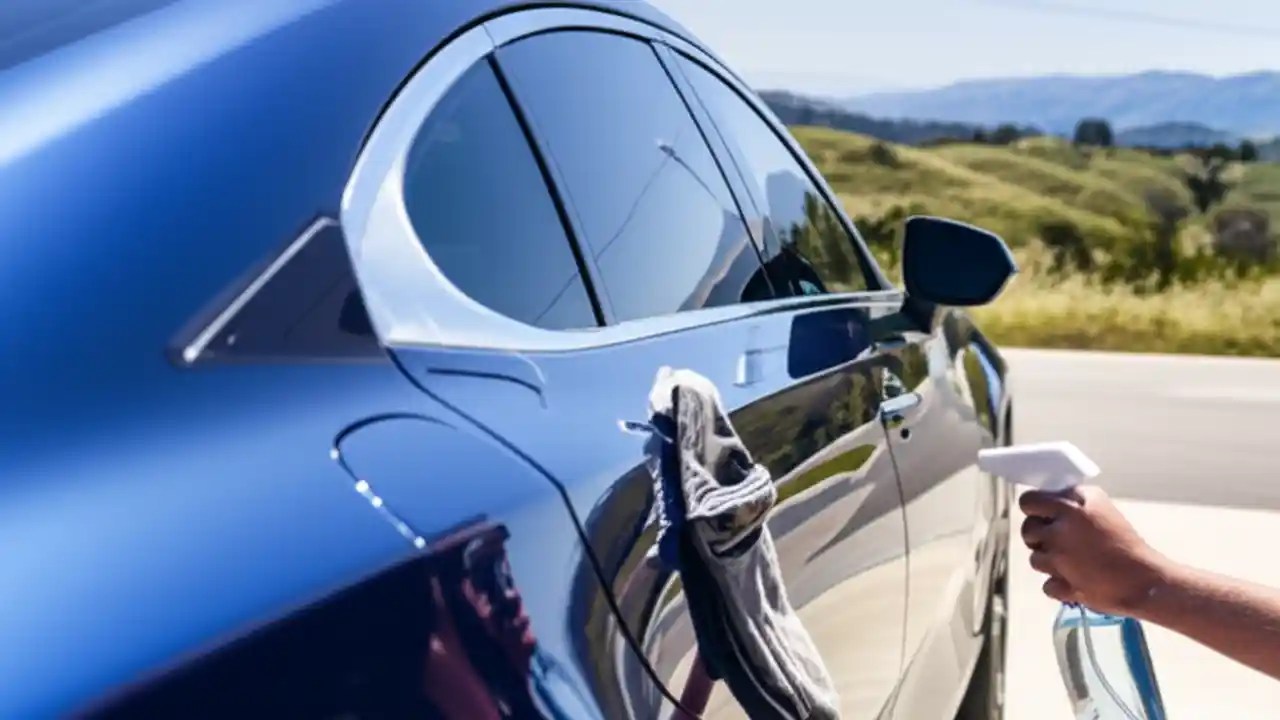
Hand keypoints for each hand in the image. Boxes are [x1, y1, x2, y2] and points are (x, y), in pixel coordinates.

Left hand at [1019, 485, 1170, 616]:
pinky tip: (1077, 580)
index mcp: (1073, 505)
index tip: (1042, 516)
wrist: (1147, 581)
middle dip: (1038, 536)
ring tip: (1074, 562)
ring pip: (1035, 559)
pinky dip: (1059, 585)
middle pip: (1027, 530)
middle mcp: (1062, 529)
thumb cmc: (1126, 543)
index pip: (1029, 501)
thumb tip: (1047, 503)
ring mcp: (1060, 560)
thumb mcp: (1101, 507)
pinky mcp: (1063, 586)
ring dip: (1049, 562)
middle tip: (1058, 540)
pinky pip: (1047, 584)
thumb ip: (1072, 501)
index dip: (1034, 509)